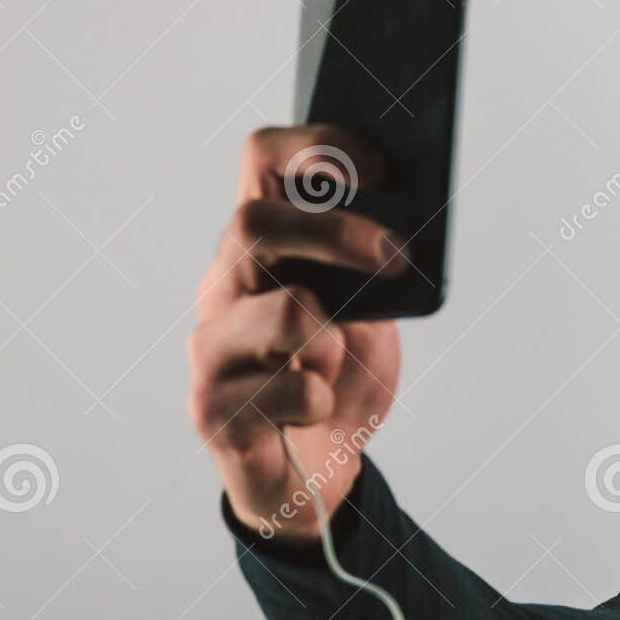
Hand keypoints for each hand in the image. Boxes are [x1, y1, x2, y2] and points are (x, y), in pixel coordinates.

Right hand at [187, 125, 405, 540]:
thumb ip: (374, 265)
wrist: (319, 472)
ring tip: (336, 366)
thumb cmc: (342, 379)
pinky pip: (289, 389)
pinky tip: (320, 408)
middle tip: (396, 257)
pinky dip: (323, 399)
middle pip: (255, 225)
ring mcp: (212, 349)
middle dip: (337, 234)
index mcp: (260, 249)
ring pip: (283, 312)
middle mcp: (224, 287)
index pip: (261, 160)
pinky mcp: (214, 411)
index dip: (318, 147)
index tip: (383, 166)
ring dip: (333, 339)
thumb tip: (408, 221)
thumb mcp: (372, 310)